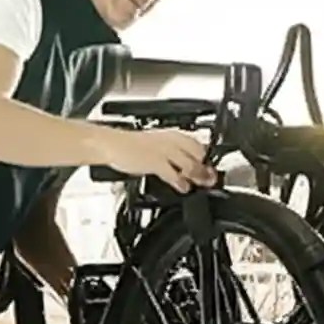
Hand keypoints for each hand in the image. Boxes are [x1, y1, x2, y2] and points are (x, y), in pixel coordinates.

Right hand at [101, 128, 216, 192]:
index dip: (207, 158)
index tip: (210, 168)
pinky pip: (174, 174)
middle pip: (198, 155)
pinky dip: (181, 183)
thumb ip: (173, 153)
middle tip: (210, 179)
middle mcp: (172, 141)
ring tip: (199, 184)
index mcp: (173, 135)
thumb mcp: (158, 144)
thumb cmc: (132, 145)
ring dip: (198, 177)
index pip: (199, 145)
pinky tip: (184, 187)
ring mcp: (164, 152)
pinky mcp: (156, 163)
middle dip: (206, 169)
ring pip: (190, 165)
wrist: (113, 144)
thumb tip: (187, 166)